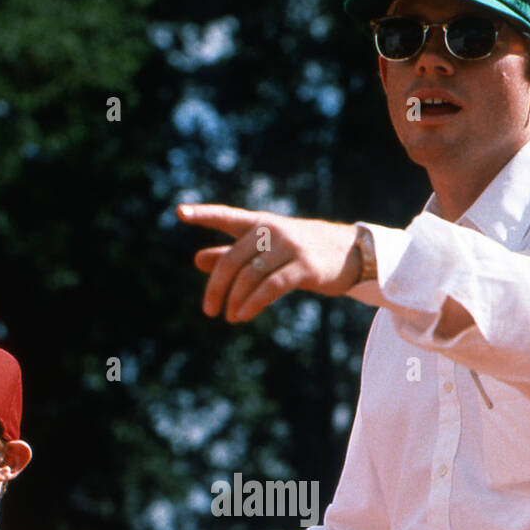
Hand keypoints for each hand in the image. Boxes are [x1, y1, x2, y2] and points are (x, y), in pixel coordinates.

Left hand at [178, 203, 362, 322]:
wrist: (350, 253)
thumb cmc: (301, 251)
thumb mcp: (265, 249)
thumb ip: (231, 253)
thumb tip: (196, 260)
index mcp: (259, 223)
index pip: (227, 216)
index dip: (203, 214)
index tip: (179, 212)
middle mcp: (271, 230)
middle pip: (233, 258)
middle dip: (216, 287)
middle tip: (208, 310)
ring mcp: (289, 247)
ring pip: (250, 275)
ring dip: (235, 300)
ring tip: (229, 317)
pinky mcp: (304, 267)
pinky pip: (271, 287)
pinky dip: (253, 304)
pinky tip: (243, 315)